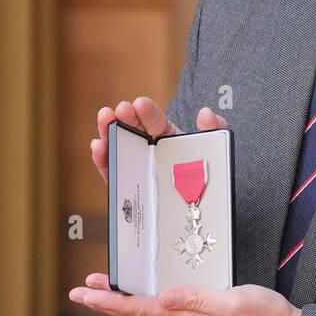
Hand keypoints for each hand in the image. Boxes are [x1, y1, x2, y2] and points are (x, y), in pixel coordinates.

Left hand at [69, 274, 302, 315]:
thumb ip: (200, 299)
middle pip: (138, 311)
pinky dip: (145, 300)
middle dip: (108, 300)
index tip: (86, 294)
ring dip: (123, 300)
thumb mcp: (235, 303)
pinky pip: (165, 308)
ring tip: (103, 289)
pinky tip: (145, 294)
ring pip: (149, 309)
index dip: (111, 301)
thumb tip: (165, 296)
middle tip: (81, 290)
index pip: (141, 309)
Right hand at [90, 97, 228, 184]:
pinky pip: (113, 174)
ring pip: (119, 147)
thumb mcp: (216, 148)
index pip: (155, 121)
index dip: (147, 112)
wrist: (200, 211)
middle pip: (133, 130)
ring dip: (109, 132)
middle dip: (125, 117)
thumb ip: (215, 129)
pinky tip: (99, 147)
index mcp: (167, 137)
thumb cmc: (205, 174)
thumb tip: (206, 113)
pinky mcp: (128, 187)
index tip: (140, 104)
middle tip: (120, 109)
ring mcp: (137, 167)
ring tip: (104, 119)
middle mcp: (148, 149)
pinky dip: (104, 161)